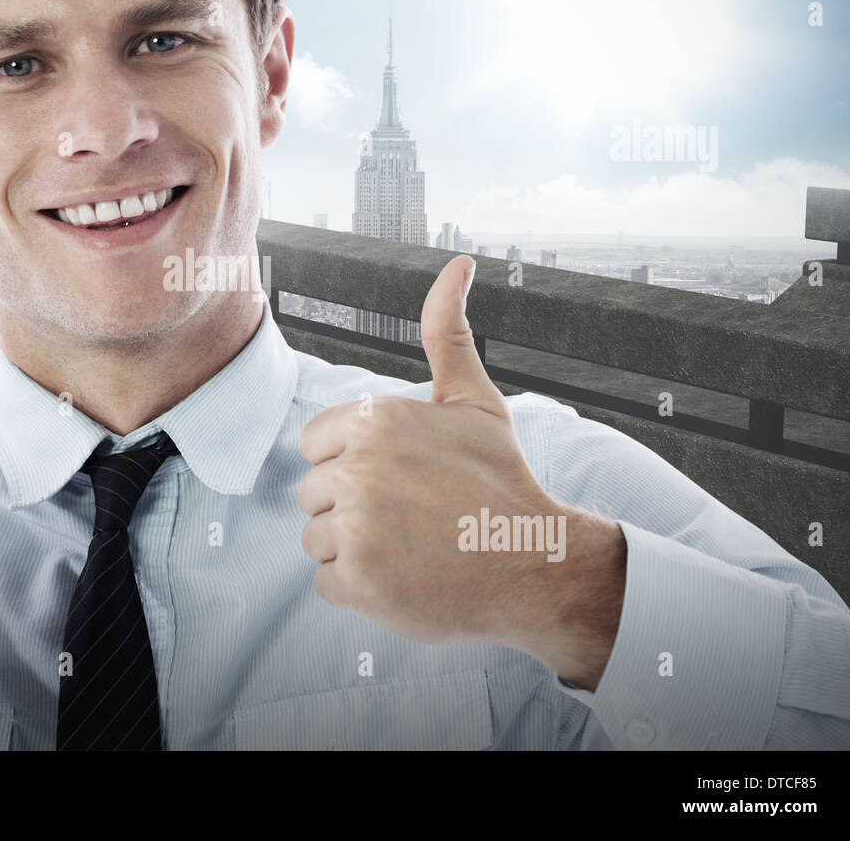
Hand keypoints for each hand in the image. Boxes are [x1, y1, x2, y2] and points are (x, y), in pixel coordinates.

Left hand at [297, 256, 625, 689]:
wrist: (536, 564)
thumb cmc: (500, 480)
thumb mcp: (472, 401)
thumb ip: (446, 334)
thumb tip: (458, 262)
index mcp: (374, 419)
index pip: (316, 444)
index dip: (353, 463)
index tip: (399, 477)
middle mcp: (358, 469)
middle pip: (313, 492)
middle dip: (353, 506)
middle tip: (410, 515)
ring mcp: (356, 528)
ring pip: (315, 537)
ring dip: (354, 548)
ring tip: (408, 545)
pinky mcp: (359, 582)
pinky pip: (325, 581)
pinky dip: (358, 587)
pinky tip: (403, 576)